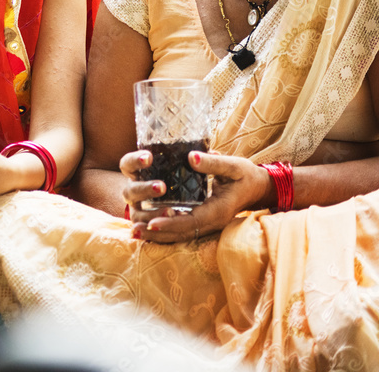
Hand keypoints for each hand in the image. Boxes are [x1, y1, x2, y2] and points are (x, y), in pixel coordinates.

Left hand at [122, 149, 269, 242]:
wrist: (258, 188)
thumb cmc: (245, 175)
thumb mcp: (234, 166)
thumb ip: (213, 163)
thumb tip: (191, 157)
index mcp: (218, 211)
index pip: (191, 222)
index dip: (170, 223)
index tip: (151, 223)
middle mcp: (211, 221)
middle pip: (181, 233)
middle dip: (157, 233)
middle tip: (135, 230)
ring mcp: (207, 223)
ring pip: (180, 235)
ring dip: (157, 235)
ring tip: (134, 232)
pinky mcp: (203, 221)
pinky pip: (182, 230)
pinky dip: (165, 231)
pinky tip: (147, 230)